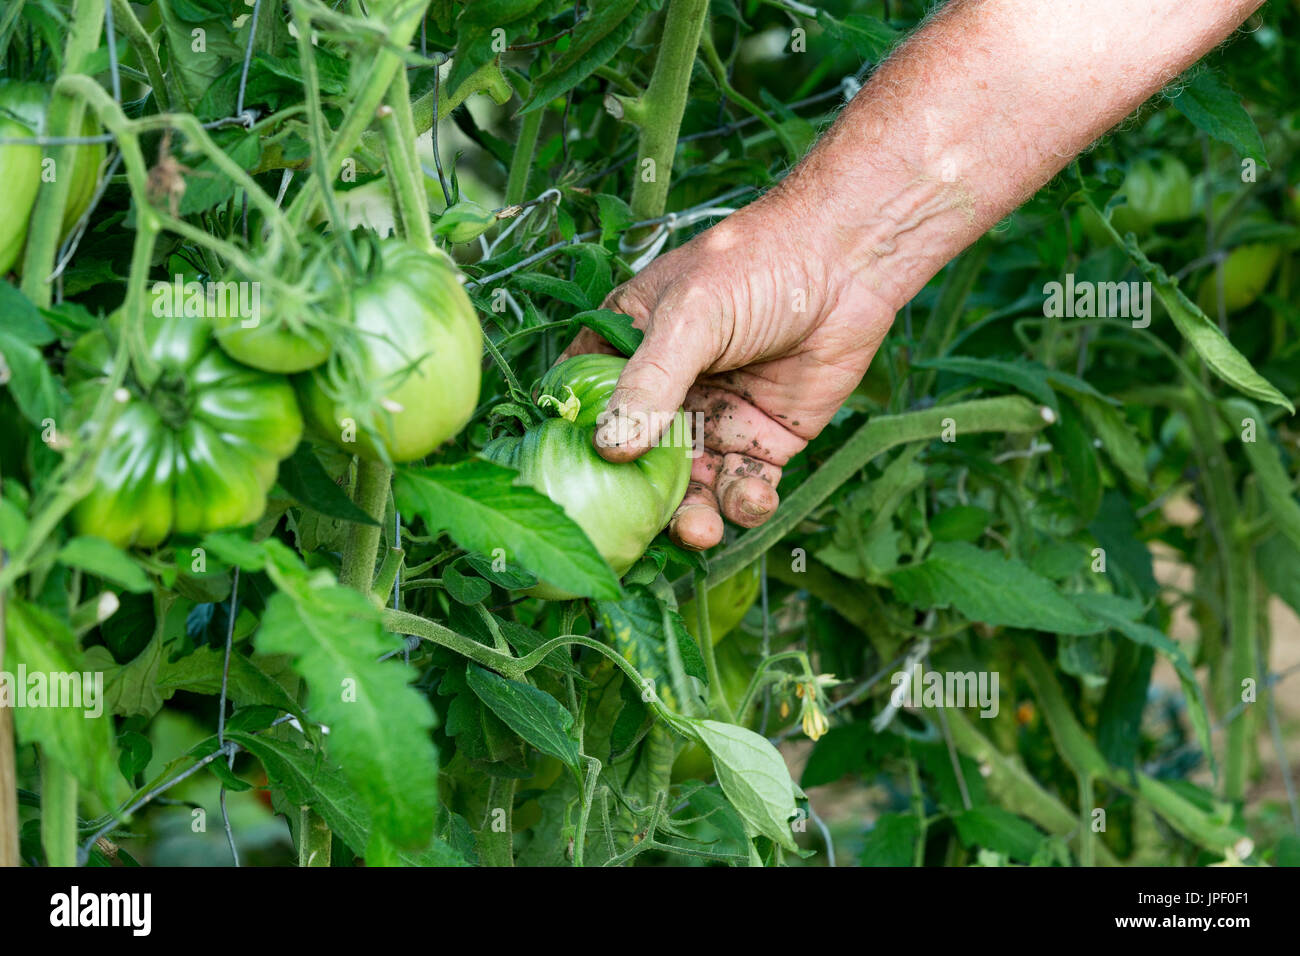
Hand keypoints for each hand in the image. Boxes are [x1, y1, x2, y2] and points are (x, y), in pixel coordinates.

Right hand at [561, 195, 897, 550]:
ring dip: (693, 516)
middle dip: (639, 502)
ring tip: (700, 532)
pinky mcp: (764, 441)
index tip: (569, 486)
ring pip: (690, 487)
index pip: (583, 404)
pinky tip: (751, 501)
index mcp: (628, 349)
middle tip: (641, 532)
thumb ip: (651, 382)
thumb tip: (611, 447)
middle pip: (636, 463)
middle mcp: (666, 394)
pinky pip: (745, 487)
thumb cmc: (756, 266)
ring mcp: (714, 420)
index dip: (573, 445)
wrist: (847, 263)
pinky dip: (745, 504)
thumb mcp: (690, 317)